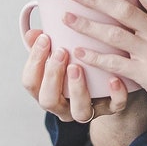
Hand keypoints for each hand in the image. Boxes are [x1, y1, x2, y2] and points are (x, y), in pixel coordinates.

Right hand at [21, 26, 135, 125]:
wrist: (105, 83)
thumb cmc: (76, 65)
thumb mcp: (59, 56)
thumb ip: (46, 46)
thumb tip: (33, 33)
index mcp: (47, 93)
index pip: (31, 83)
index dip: (34, 62)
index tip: (45, 38)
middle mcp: (64, 107)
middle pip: (48, 101)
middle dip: (52, 76)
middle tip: (61, 52)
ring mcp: (87, 110)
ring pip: (80, 112)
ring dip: (77, 89)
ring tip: (78, 67)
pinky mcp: (110, 109)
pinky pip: (114, 107)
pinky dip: (115, 95)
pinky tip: (114, 79)